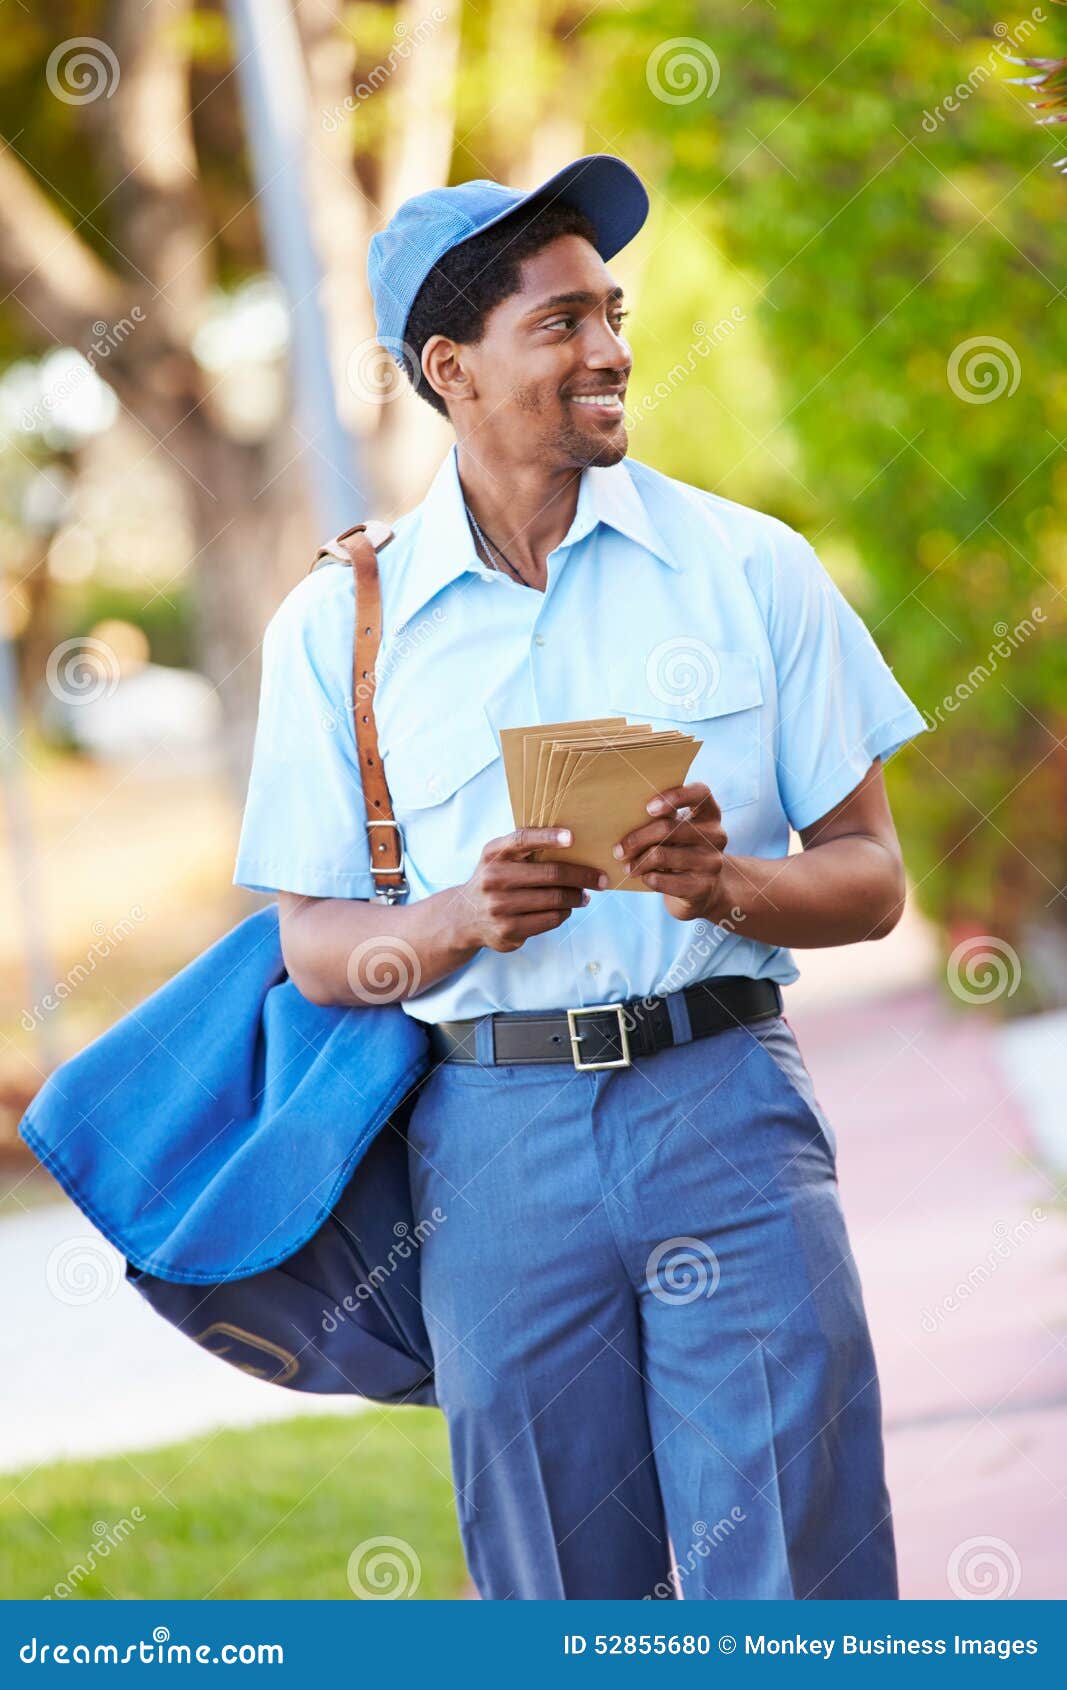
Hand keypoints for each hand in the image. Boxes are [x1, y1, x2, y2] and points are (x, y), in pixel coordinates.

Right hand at [458, 828, 607, 952]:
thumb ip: (525, 849)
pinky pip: (550, 919)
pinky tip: (566, 909)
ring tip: (585, 895)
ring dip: (577, 897)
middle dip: (583, 876)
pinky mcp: (507, 931)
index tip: (572, 838)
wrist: (464, 917)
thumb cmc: (495, 879)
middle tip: (601, 878)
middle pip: (550, 874)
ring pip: (554, 900)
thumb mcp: (499, 858)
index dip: (548, 837)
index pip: (522, 840)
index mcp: (493, 854)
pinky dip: (565, 913)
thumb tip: (576, 847)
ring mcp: (499, 907)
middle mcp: (493, 879)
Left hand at [613, 782, 729, 921]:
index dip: (675, 796)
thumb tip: (623, 819)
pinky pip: (663, 880)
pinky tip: (645, 877)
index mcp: (710, 812)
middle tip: (618, 850)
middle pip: (668, 828)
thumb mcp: (678, 829)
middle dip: (637, 839)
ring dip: (638, 862)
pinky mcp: (704, 887)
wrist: (703, 888)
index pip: (701, 793)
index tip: (648, 808)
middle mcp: (716, 835)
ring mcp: (712, 862)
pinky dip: (647, 878)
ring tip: (628, 867)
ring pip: (661, 856)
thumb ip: (663, 819)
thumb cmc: (681, 849)